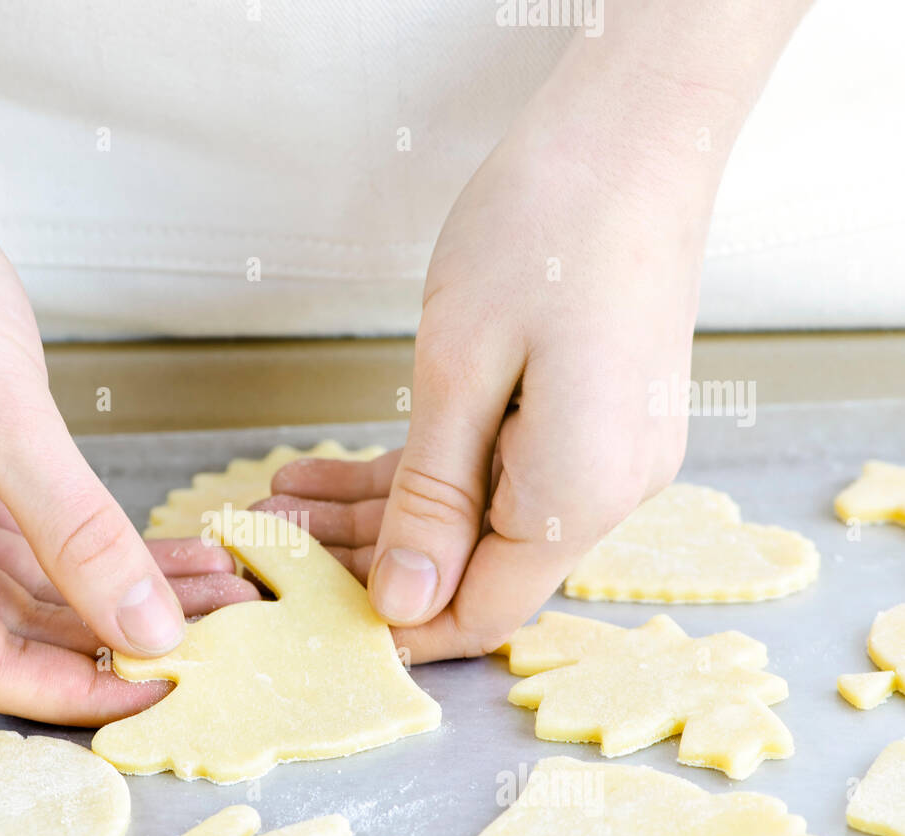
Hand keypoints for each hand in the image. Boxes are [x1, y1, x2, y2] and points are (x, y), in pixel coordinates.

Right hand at [0, 161, 255, 723]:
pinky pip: (12, 540)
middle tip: (211, 627)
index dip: (77, 688)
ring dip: (107, 589)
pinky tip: (153, 550)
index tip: (164, 685)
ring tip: (205, 586)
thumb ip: (82, 539)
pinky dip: (80, 548)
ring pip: (18, 587)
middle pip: (2, 631)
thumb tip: (151, 630)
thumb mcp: (9, 422)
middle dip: (111, 632)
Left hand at [252, 14, 797, 662]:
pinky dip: (416, 477)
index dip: (398, 629)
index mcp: (581, 493)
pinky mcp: (585, 424)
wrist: (636, 134)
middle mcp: (605, 492)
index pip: (482, 612)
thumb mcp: (461, 370)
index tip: (313, 619)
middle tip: (271, 549)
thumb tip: (404, 604)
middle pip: (473, 571)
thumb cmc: (548, 226)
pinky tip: (328, 472)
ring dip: (377, 520)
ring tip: (280, 507)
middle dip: (367, 567)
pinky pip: (491, 475)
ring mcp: (601, 457)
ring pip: (473, 524)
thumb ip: (433, 500)